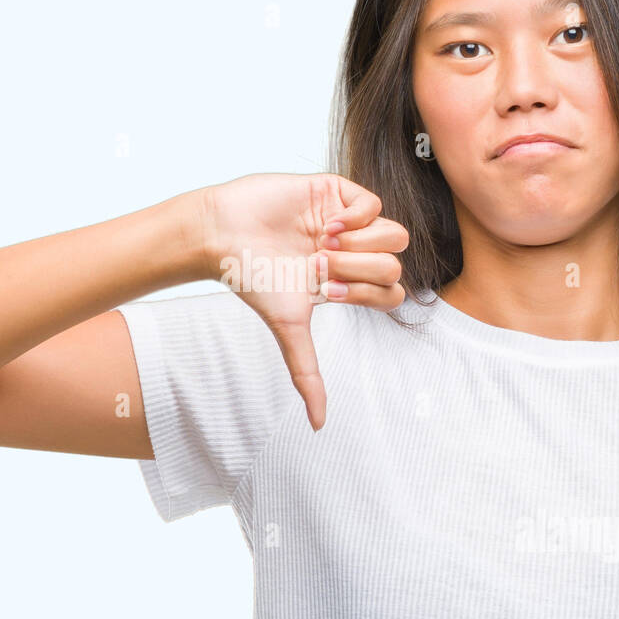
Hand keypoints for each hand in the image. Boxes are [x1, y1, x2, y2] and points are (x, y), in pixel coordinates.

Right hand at [199, 173, 408, 430]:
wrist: (224, 235)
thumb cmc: (253, 279)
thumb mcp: (289, 329)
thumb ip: (308, 373)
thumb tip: (318, 426)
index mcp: (348, 282)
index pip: (391, 295)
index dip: (366, 296)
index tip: (327, 292)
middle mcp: (353, 253)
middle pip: (394, 266)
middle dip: (358, 270)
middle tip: (319, 265)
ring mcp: (348, 222)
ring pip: (394, 235)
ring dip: (361, 244)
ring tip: (322, 243)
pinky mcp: (338, 192)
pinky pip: (375, 203)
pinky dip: (355, 217)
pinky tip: (325, 224)